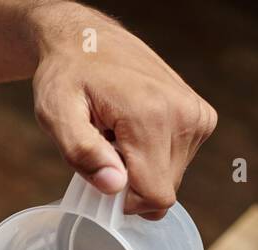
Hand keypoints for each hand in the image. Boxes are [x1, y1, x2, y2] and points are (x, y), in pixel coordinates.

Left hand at [30, 6, 216, 218]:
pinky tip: (133, 129)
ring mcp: (197, 115)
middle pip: (164, 191)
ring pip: (172, 178)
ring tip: (118, 135)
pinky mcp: (202, 116)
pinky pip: (179, 161)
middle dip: (131, 182)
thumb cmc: (66, 76)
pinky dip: (154, 155)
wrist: (88, 40)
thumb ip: (82, 152)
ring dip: (141, 168)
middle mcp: (183, 114)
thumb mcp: (55, 113)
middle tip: (106, 148)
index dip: (125, 201)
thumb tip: (114, 185)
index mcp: (150, 116)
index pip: (155, 196)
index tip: (101, 174)